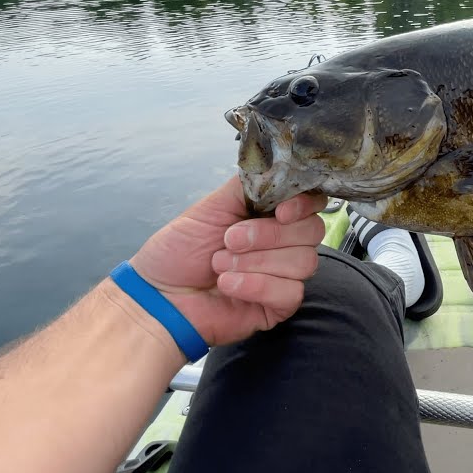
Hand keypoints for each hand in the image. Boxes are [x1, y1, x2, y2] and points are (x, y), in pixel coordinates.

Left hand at [128, 177, 326, 346]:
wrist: (159, 295)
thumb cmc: (179, 251)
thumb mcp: (211, 206)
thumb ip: (248, 185)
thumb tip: (277, 167)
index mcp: (270, 215)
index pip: (312, 203)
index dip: (304, 205)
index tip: (281, 212)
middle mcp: (283, 243)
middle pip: (312, 232)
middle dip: (268, 235)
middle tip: (229, 240)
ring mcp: (283, 275)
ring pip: (303, 262)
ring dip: (256, 262)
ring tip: (220, 266)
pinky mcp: (279, 306)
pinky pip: (290, 293)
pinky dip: (256, 286)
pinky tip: (228, 286)